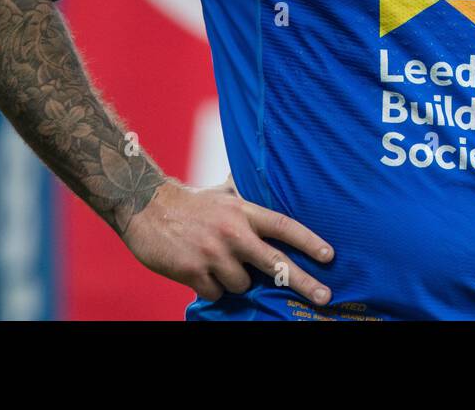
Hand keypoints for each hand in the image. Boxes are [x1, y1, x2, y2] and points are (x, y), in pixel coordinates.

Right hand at [122, 175, 334, 305]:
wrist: (144, 206)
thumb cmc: (190, 202)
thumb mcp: (223, 193)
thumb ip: (246, 195)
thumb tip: (268, 177)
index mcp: (243, 211)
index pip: (284, 226)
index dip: (309, 241)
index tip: (330, 256)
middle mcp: (233, 232)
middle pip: (276, 263)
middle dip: (303, 282)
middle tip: (325, 297)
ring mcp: (213, 253)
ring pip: (243, 285)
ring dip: (235, 281)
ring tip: (217, 262)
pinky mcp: (193, 271)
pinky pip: (216, 294)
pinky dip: (211, 288)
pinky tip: (199, 270)